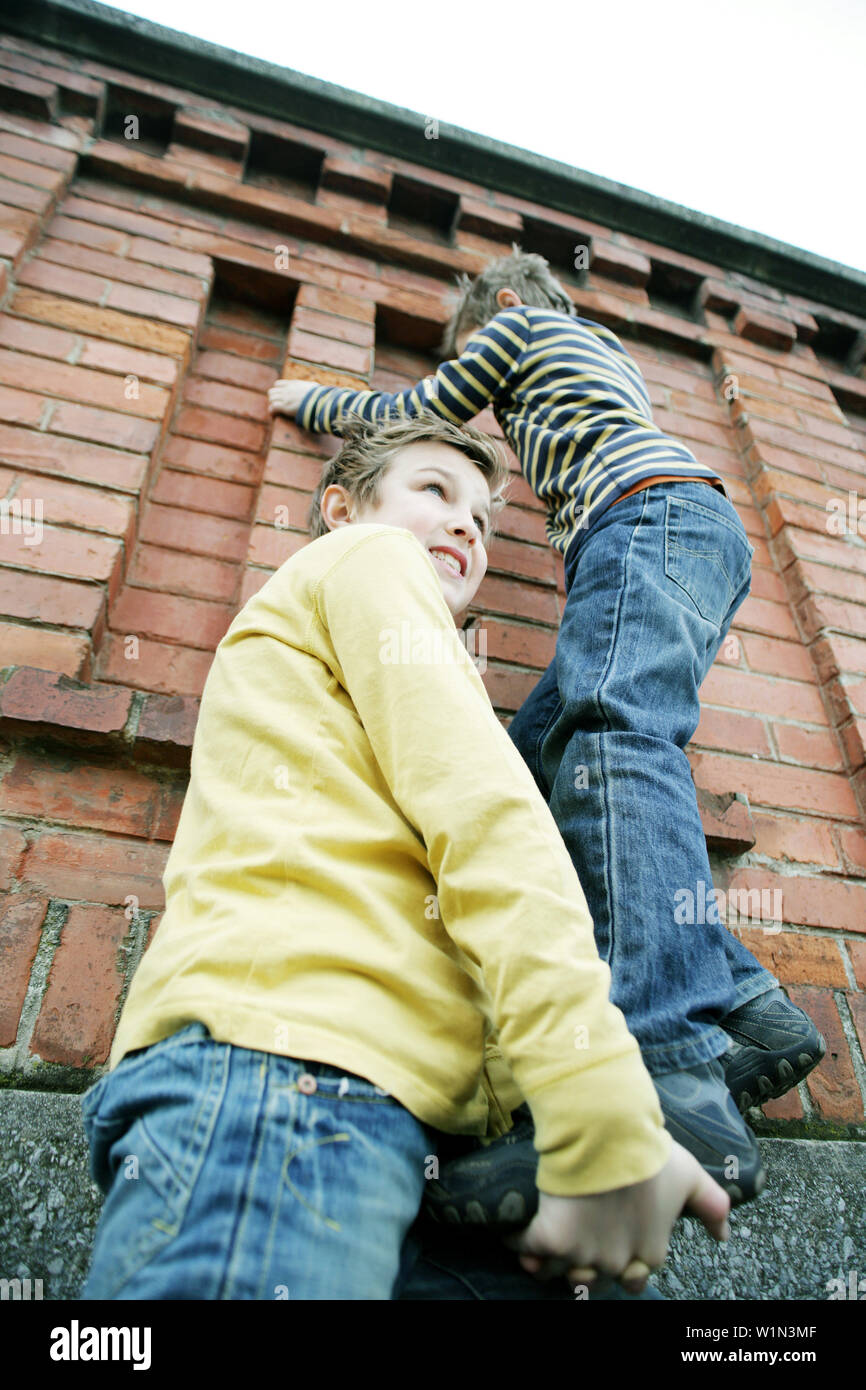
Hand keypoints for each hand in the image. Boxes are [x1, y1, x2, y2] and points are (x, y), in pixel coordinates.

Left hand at [267, 379, 318, 416]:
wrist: (319, 401)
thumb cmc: (320, 395)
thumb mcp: (313, 387)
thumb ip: (310, 387)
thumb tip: (315, 387)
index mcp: (293, 384)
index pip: (277, 384)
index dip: (277, 391)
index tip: (281, 398)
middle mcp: (287, 389)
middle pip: (271, 391)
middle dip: (273, 399)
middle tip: (278, 406)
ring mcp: (285, 397)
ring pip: (271, 398)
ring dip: (272, 405)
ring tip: (277, 412)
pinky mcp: (285, 406)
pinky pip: (272, 407)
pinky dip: (272, 412)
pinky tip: (275, 417)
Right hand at [502, 1138, 729, 1293]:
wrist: (609, 1134)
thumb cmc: (650, 1154)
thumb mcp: (690, 1177)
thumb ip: (713, 1207)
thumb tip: (725, 1238)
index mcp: (650, 1253)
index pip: (634, 1277)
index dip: (622, 1260)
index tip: (610, 1239)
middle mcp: (617, 1262)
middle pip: (597, 1280)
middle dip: (588, 1265)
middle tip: (579, 1242)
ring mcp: (583, 1254)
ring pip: (563, 1274)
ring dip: (555, 1263)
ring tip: (548, 1247)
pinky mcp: (551, 1239)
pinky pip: (529, 1250)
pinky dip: (521, 1244)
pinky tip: (518, 1235)